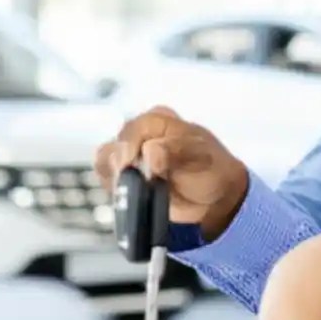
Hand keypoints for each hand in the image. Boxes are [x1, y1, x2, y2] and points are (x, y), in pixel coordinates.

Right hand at [94, 107, 248, 238]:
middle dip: (120, 164)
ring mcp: (129, 156)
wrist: (214, 198)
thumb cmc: (210, 170)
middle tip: (131, 181)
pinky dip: (114, 188)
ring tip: (132, 191)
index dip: (129, 145)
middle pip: (115, 144)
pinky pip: (109, 179)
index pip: (135, 128)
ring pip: (106, 161)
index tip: (129, 164)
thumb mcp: (200, 157)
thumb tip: (150, 152)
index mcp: (158, 121)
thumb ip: (175, 151)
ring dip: (115, 178)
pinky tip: (129, 196)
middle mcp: (139, 135)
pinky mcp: (125, 177)